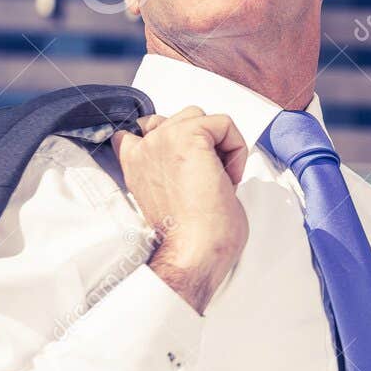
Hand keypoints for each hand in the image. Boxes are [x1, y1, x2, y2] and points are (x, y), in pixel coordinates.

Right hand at [111, 107, 248, 312]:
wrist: (192, 252)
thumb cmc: (189, 237)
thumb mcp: (167, 196)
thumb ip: (170, 168)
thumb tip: (198, 157)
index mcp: (135, 163)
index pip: (143, 128)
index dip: (174, 139)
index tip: (193, 164)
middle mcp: (143, 148)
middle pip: (181, 120)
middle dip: (203, 143)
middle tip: (209, 179)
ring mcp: (163, 140)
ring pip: (202, 117)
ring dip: (219, 144)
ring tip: (219, 177)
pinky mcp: (188, 138)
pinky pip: (223, 123)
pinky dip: (236, 148)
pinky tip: (229, 178)